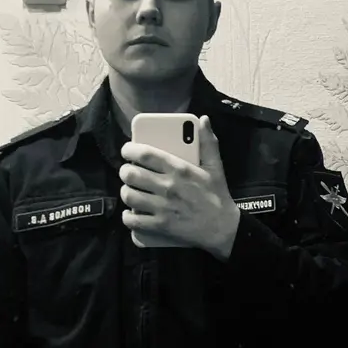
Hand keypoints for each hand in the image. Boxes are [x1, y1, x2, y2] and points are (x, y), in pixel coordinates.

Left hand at [119, 115, 239, 258]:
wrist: (222, 229)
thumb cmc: (217, 195)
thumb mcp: (215, 167)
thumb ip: (208, 142)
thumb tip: (203, 119)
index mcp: (179, 169)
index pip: (145, 154)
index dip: (129, 150)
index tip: (127, 151)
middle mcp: (168, 187)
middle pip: (130, 174)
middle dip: (125, 171)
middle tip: (129, 172)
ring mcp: (162, 208)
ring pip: (128, 196)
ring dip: (126, 192)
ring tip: (131, 191)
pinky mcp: (159, 226)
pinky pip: (132, 220)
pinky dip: (127, 217)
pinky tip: (131, 213)